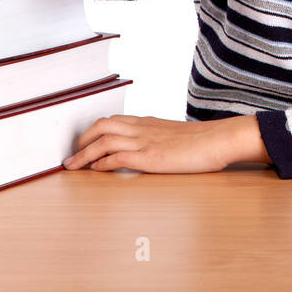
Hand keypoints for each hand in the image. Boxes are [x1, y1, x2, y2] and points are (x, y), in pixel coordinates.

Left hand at [62, 114, 268, 173]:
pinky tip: (95, 170)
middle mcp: (143, 128)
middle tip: (72, 155)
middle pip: (102, 125)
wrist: (219, 140)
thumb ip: (161, 138)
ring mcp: (145, 141)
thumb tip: (154, 149)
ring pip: (104, 140)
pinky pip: (118, 157)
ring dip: (84, 154)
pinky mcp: (150, 156)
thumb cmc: (204, 141)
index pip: (114, 120)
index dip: (95, 131)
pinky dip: (102, 163)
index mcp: (149, 122)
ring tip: (73, 166)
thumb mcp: (176, 136)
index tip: (84, 142)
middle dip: (82, 139)